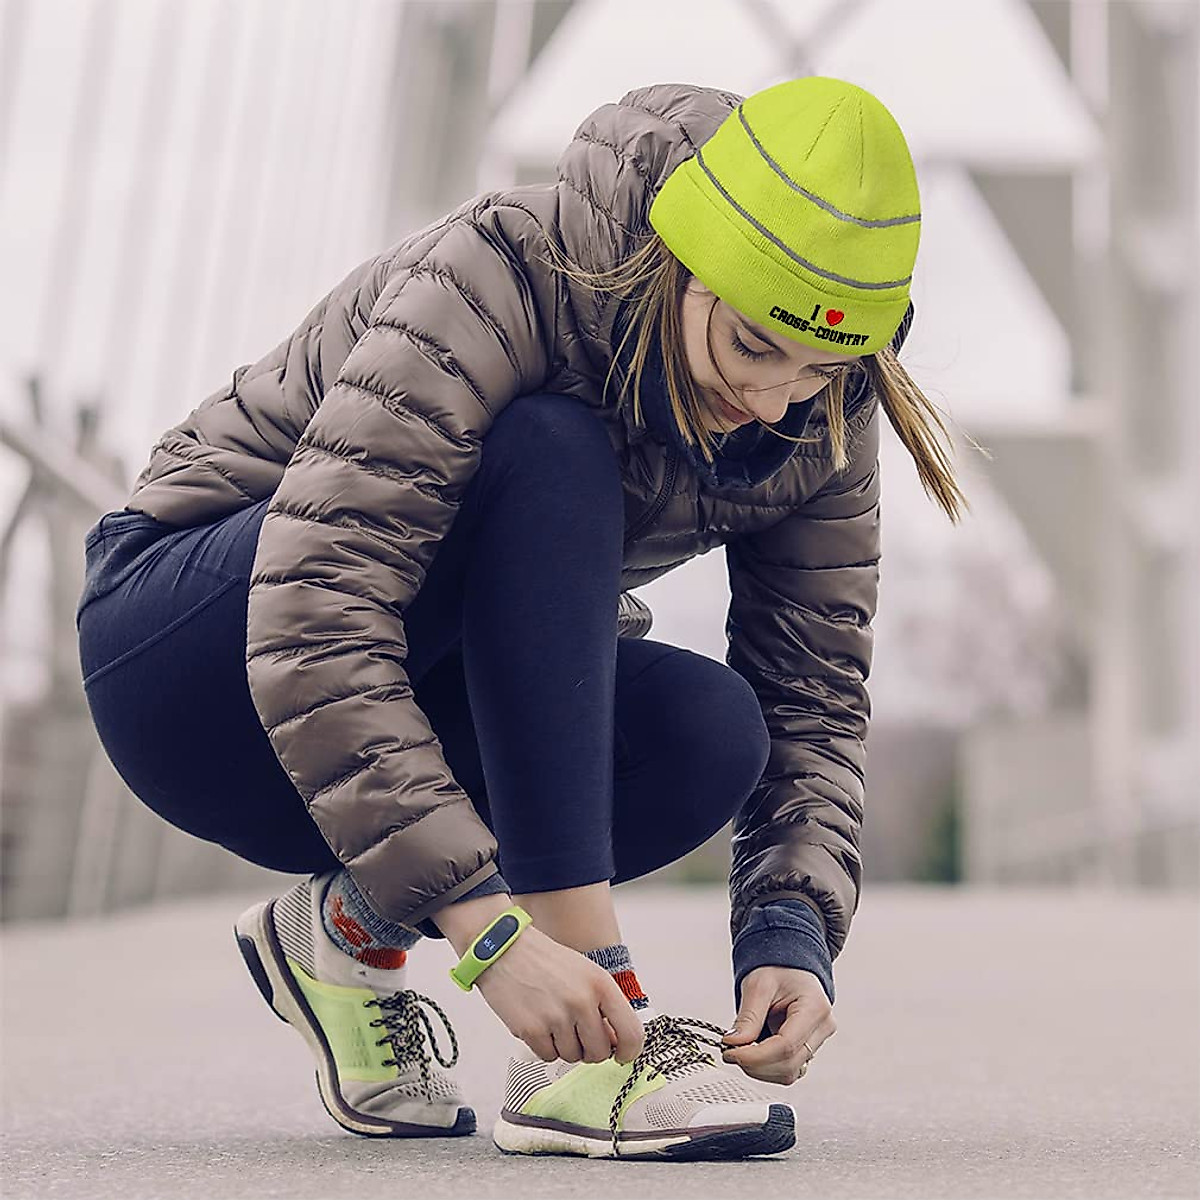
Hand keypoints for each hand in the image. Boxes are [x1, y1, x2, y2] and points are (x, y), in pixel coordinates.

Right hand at [474, 924, 644, 1064]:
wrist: (504, 949)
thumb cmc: (545, 961)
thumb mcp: (585, 973)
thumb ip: (604, 1006)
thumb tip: (615, 1043)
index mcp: (601, 984)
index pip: (631, 1032)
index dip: (630, 1051)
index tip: (622, 1055)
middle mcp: (582, 1001)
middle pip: (600, 1053)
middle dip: (590, 1050)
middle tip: (577, 1033)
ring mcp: (557, 1017)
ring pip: (573, 1057)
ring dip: (564, 1046)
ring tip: (553, 1019)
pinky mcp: (532, 1030)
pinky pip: (549, 1057)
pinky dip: (544, 1046)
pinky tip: (538, 1023)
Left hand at [720, 966, 835, 1084]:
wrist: (790, 966)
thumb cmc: (778, 968)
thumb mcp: (758, 985)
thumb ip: (748, 1017)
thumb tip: (733, 1044)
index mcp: (815, 1007)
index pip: (786, 1045)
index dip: (756, 1056)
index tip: (730, 1053)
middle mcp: (822, 1028)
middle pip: (789, 1064)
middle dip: (755, 1064)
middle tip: (729, 1053)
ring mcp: (817, 1041)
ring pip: (789, 1073)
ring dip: (760, 1069)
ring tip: (740, 1050)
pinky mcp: (807, 1049)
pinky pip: (788, 1070)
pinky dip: (766, 1068)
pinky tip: (752, 1053)